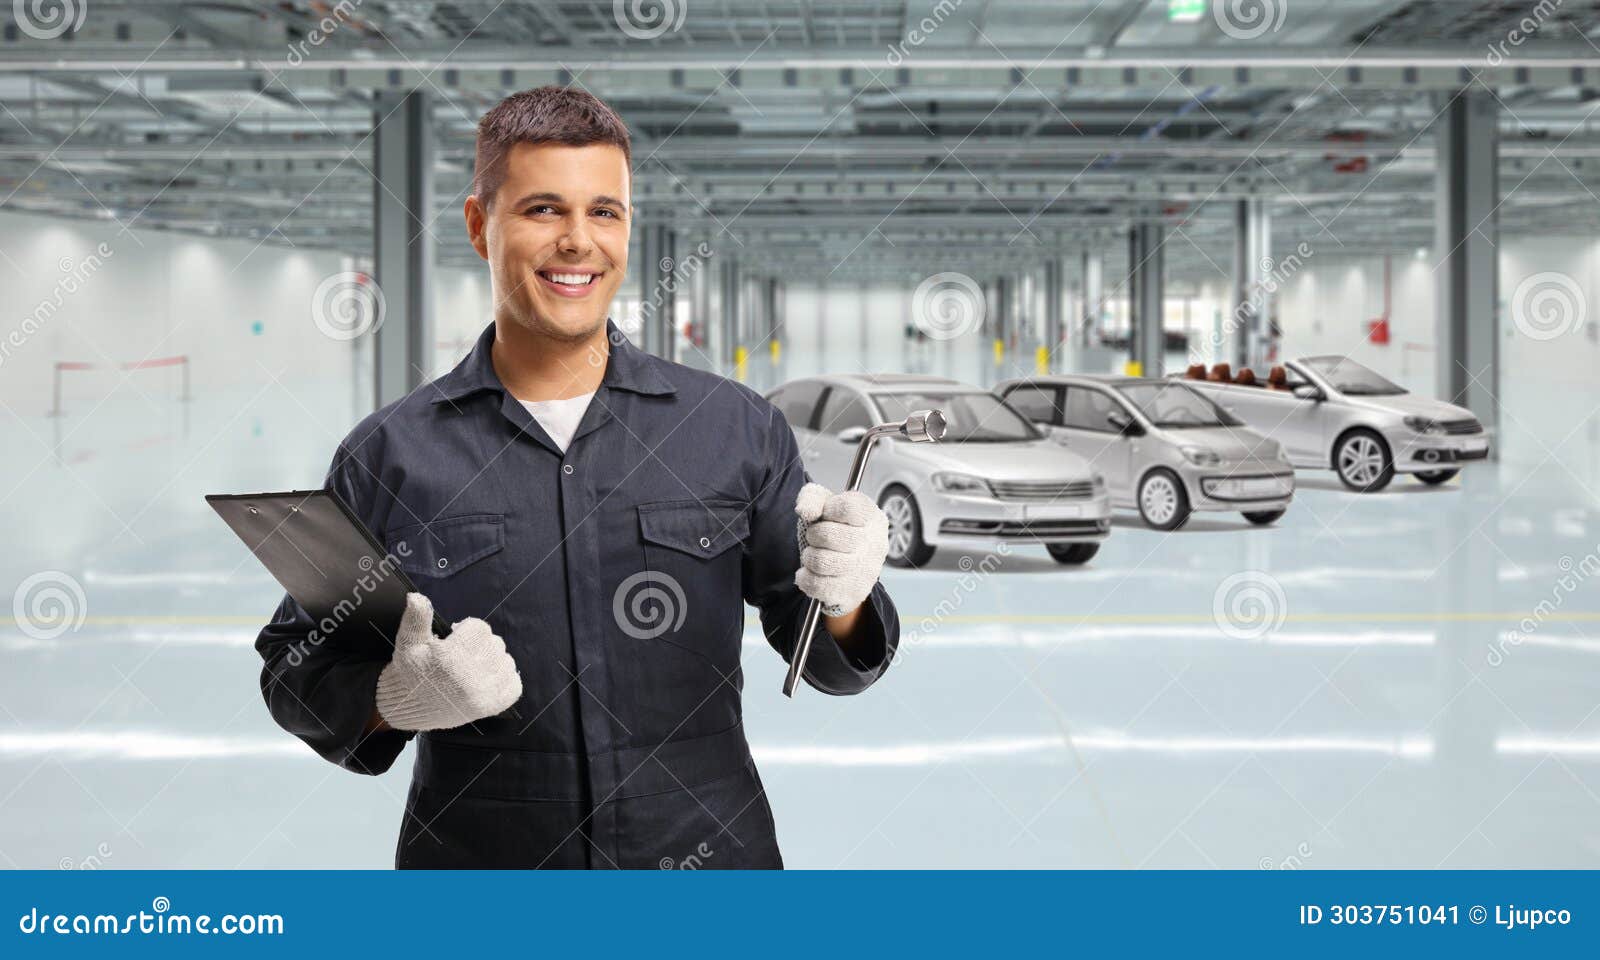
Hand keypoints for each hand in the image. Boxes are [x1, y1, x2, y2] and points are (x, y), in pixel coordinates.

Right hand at [374, 592, 521, 731]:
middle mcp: (469, 678)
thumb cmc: (409, 672)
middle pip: (495, 643)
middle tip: (463, 652)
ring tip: (473, 665)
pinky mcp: (491, 708)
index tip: (456, 637)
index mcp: (449, 659)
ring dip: (493, 659)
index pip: (480, 628)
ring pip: (506, 661)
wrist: (408, 708)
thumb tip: (415, 596)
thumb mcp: (407, 643)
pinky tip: (488, 677)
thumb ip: (416, 618)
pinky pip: (514, 685)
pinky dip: (505, 678)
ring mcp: (482, 695)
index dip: (467, 629)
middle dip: (480, 643)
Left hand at [794, 482, 889, 616]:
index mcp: (871, 516)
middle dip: (813, 535)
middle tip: (816, 537)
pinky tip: (809, 573)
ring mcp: (866, 570)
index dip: (828, 509)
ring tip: (813, 555)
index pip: (848, 508)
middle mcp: (874, 543)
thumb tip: (806, 510)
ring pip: (821, 562)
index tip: (824, 514)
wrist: (847, 566)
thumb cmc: (836, 529)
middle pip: (828, 535)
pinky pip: (818, 586)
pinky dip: (805, 578)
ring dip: (809, 557)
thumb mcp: (826, 505)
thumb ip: (813, 498)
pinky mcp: (854, 592)